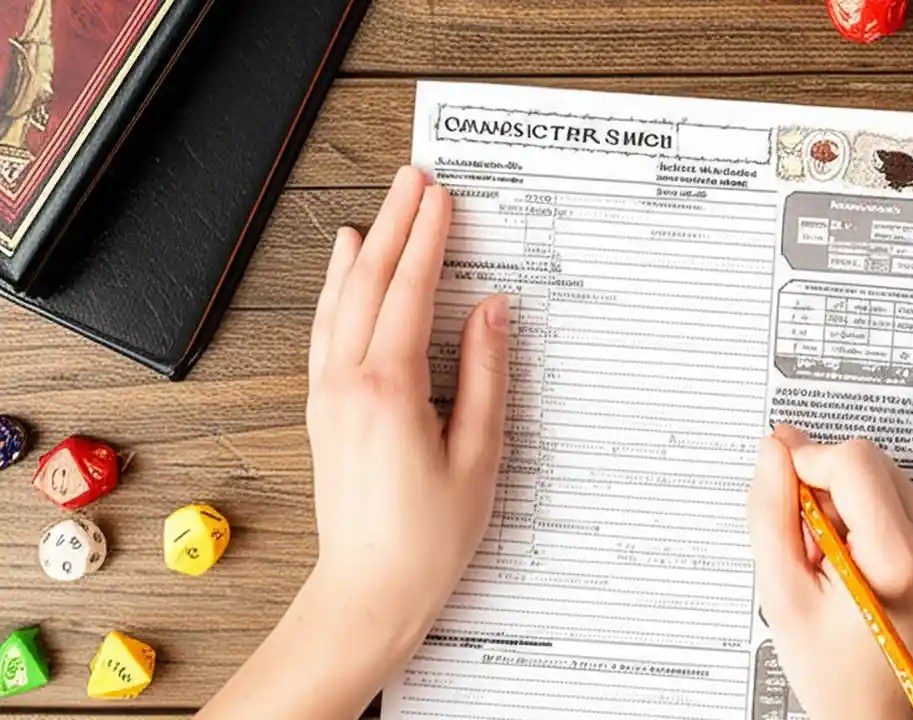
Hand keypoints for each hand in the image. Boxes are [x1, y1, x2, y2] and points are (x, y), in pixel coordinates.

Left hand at [306, 166, 508, 640]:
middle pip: (370, 283)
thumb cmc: (427, 539)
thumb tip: (491, 314)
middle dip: (395, 226)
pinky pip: (325, 332)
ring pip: (340, 303)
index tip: (443, 198)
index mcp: (389, 391)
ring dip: (363, 252)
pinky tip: (343, 275)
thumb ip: (484, 377)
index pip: (410, 293)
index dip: (429, 240)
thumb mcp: (477, 458)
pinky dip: (335, 293)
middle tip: (414, 180)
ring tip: (380, 211)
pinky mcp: (323, 412)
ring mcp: (327, 397)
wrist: (367, 593)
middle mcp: (347, 384)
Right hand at [748, 426, 912, 719]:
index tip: (780, 486)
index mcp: (902, 558)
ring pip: (879, 476)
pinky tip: (847, 560)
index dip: (805, 463)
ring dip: (840, 502)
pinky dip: (860, 517)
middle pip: (868, 462)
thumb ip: (771, 513)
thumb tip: (773, 451)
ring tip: (825, 558)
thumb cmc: (839, 676)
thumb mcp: (783, 595)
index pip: (852, 460)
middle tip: (803, 543)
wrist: (882, 716)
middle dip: (822, 487)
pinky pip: (893, 500)